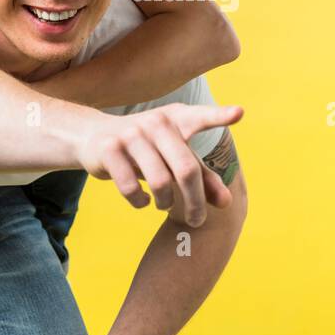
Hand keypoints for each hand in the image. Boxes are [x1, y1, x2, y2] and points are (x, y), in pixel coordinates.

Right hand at [77, 104, 242, 226]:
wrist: (95, 137)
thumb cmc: (147, 148)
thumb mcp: (175, 157)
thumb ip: (203, 177)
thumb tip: (228, 203)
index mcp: (177, 119)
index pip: (201, 118)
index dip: (219, 115)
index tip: (239, 113)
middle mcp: (156, 122)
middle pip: (186, 170)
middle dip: (195, 202)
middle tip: (198, 221)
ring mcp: (132, 134)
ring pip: (159, 182)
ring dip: (165, 202)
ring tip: (164, 205)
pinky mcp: (110, 149)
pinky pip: (130, 187)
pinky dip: (140, 202)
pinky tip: (142, 201)